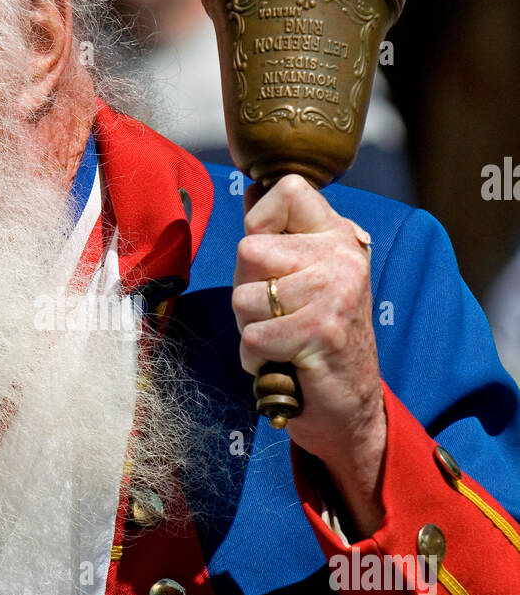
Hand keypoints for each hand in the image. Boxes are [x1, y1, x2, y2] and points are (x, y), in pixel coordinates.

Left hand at [232, 175, 386, 536]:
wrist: (349, 407)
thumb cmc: (313, 338)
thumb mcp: (302, 277)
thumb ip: (278, 234)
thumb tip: (252, 188)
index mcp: (339, 235)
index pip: (288, 189)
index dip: (260, 223)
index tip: (273, 261)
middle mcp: (343, 256)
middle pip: (249, 250)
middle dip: (248, 290)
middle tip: (279, 315)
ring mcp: (336, 291)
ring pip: (244, 297)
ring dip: (251, 328)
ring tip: (283, 339)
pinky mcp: (322, 330)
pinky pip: (251, 336)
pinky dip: (256, 358)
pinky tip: (284, 362)